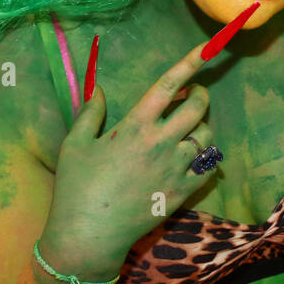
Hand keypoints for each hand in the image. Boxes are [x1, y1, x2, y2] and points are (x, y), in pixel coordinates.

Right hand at [40, 41, 219, 277]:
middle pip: (197, 108)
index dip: (189, 63)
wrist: (89, 234)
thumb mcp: (75, 144)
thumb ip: (91, 113)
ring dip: (200, 128)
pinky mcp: (183, 191)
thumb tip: (99, 89)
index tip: (206, 49)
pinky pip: (208, 167)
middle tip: (194, 95)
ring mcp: (175, 168)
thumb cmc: (76, 187)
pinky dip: (206, 158)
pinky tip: (194, 158)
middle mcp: (161, 142)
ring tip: (188, 131)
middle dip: (201, 95)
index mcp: (135, 126)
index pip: (168, 85)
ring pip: (205, 137)